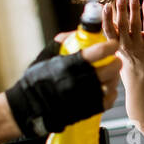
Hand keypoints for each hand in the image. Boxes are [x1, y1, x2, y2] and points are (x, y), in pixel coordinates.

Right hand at [4, 39, 119, 136]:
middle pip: (109, 69)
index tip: (113, 44)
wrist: (27, 107)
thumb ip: (61, 43)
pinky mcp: (85, 111)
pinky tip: (109, 89)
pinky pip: (107, 102)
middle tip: (115, 58)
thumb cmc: (35, 81)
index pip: (97, 52)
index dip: (109, 46)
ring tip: (112, 74)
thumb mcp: (45, 57)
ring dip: (114, 78)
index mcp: (67, 65)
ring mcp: (82, 97)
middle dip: (115, 62)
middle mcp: (76, 81)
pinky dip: (112, 94)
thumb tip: (76, 32)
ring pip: (110, 85)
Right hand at [101, 0, 143, 66]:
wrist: (140, 68)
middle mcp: (125, 44)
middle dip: (121, 9)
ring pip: (136, 23)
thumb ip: (113, 28)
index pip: (108, 30)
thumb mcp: (116, 42)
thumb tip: (104, 8)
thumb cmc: (127, 49)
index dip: (106, 18)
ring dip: (134, 7)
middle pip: (122, 24)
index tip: (106, 5)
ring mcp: (138, 44)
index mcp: (115, 43)